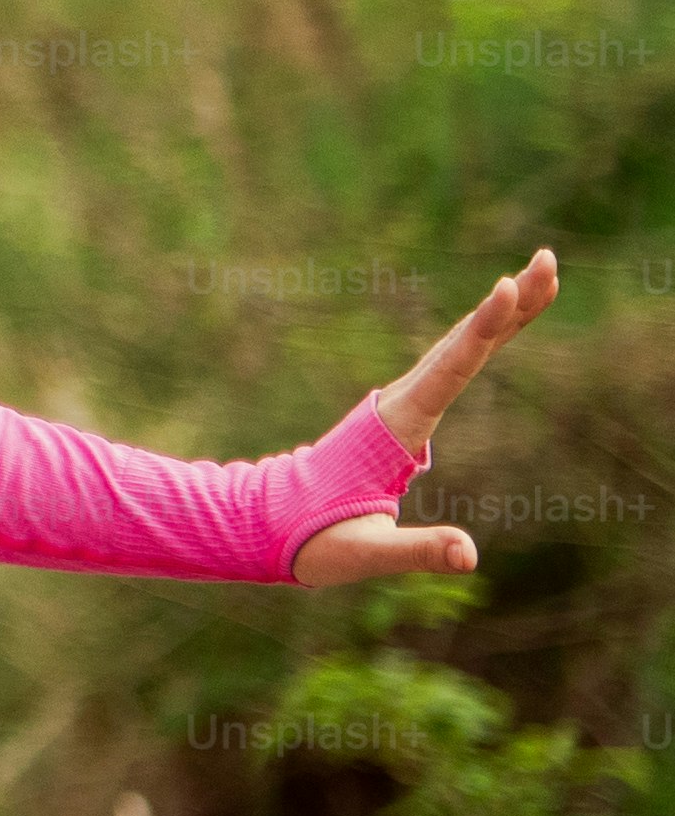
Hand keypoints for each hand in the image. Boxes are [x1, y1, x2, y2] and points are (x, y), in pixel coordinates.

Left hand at [287, 249, 555, 582]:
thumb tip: (470, 555)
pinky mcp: (407, 412)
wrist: (266, 524)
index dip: (481, 329)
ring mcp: (403, 404)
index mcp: (397, 430)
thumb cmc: (312, 539)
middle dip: (509, 304)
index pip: (449, 370)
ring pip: (460, 347)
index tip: (506, 286)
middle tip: (550, 260)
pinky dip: (483, 337)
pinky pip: (454, 364)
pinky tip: (505, 318)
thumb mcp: (366, 551)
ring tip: (542, 274)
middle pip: (463, 344)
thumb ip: (418, 551)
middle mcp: (401, 405)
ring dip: (502, 313)